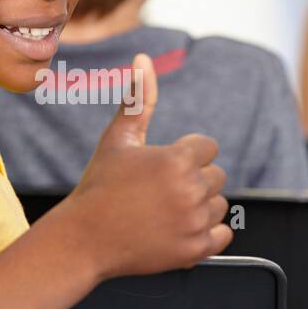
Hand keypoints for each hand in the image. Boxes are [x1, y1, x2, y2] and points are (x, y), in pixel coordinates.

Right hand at [61, 53, 231, 279]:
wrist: (84, 240)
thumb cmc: (99, 185)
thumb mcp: (118, 139)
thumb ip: (137, 98)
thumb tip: (143, 57)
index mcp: (176, 159)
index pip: (207, 147)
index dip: (184, 155)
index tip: (160, 168)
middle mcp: (190, 190)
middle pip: (216, 176)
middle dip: (192, 180)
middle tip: (158, 192)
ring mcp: (194, 223)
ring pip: (220, 205)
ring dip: (200, 207)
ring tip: (165, 211)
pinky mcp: (195, 251)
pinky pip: (223, 235)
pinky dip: (207, 233)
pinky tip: (179, 229)